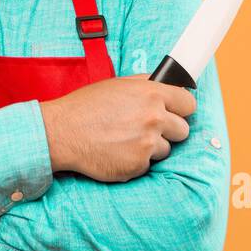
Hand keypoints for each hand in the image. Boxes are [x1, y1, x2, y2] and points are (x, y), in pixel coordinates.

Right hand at [40, 74, 195, 181]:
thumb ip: (145, 84)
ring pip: (166, 150)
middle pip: (183, 130)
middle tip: (147, 129)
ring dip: (151, 148)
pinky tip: (117, 152)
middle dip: (168, 130)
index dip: (181, 109)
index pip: (189, 103)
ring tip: (125, 140)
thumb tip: (167, 85)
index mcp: (152, 94)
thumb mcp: (117, 85)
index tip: (176, 113)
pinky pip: (147, 165)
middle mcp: (154, 118)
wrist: (61, 132)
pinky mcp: (138, 165)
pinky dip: (134, 161)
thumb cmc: (86, 106)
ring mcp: (147, 144)